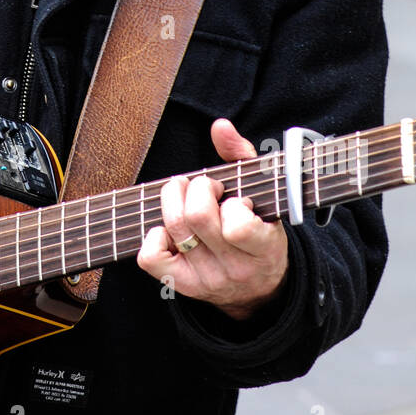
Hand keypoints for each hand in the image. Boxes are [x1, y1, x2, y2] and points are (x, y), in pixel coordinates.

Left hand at [137, 118, 288, 319]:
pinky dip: (153, 235)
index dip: (231, 202)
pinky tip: (170, 228)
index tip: (235, 197)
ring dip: (173, 200)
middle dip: (196, 189)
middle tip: (204, 188)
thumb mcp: (264, 195)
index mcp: (264, 248)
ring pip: (174, 229)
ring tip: (186, 197)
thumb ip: (242, 156)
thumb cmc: (259, 229)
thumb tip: (220, 126)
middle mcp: (235, 268)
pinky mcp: (182, 285)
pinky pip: (151, 258)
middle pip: (196, 218)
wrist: (260, 288)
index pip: (238, 226)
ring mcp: (207, 280)